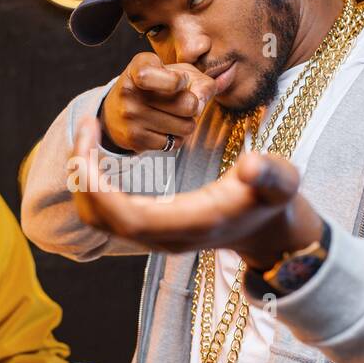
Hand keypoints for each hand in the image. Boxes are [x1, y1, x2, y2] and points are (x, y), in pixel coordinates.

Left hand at [71, 117, 323, 269]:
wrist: (268, 230)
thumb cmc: (271, 200)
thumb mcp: (280, 182)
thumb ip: (271, 175)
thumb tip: (250, 165)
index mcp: (187, 224)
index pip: (125, 216)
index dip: (98, 183)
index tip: (91, 140)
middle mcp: (163, 237)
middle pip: (101, 218)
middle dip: (83, 174)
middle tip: (86, 125)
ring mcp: (154, 236)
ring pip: (98, 217)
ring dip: (84, 177)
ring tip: (89, 134)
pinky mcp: (150, 227)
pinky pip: (107, 212)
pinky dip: (94, 183)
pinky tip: (100, 152)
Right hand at [100, 52, 216, 152]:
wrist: (115, 113)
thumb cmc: (154, 87)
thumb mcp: (172, 72)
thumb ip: (198, 80)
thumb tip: (209, 95)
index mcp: (139, 68)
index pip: (169, 78)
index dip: (181, 82)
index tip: (180, 81)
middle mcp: (130, 91)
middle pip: (187, 105)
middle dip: (193, 106)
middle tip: (182, 102)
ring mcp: (131, 117)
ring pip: (185, 127)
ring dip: (186, 123)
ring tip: (173, 116)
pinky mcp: (135, 139)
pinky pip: (175, 143)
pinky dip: (176, 137)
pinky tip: (164, 128)